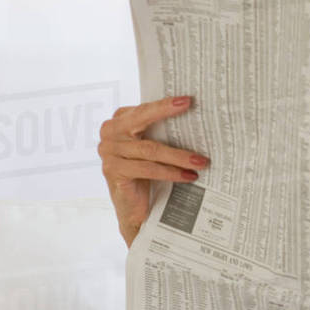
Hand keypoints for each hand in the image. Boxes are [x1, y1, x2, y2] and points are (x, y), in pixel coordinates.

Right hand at [98, 95, 209, 246]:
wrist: (133, 210)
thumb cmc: (145, 175)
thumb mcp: (151, 149)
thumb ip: (159, 132)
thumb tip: (191, 118)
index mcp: (118, 122)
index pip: (143, 109)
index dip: (164, 104)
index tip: (187, 100)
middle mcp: (109, 133)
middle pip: (141, 119)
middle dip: (167, 113)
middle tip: (191, 108)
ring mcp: (109, 152)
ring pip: (150, 149)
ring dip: (179, 156)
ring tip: (201, 161)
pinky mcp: (113, 171)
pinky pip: (148, 168)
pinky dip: (171, 172)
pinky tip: (188, 176)